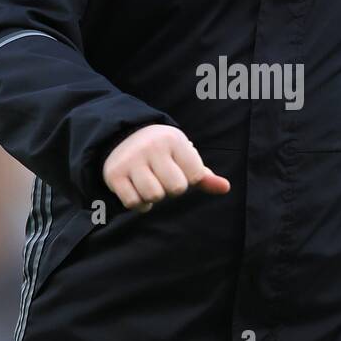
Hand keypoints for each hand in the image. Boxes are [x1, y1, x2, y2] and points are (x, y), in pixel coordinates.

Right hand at [102, 125, 230, 212]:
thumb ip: (204, 175)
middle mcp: (152, 147)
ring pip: (154, 196)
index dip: (189, 179)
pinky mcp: (114, 174)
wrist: (123, 137)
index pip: (195, 176)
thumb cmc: (162, 152)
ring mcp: (131, 160)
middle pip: (176, 189)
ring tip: (150, 184)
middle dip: (171, 189)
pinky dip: (138, 203)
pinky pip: (133, 203)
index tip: (178, 168)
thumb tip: (225, 188)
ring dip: (154, 197)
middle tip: (162, 178)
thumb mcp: (183, 156)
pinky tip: (137, 190)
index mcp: (174, 139)